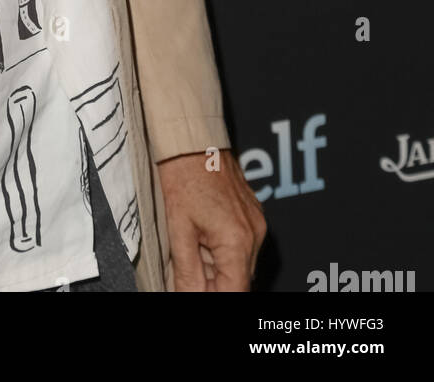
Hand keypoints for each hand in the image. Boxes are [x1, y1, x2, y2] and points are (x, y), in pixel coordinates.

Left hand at [156, 149, 266, 291]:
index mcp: (238, 241)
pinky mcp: (254, 214)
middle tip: (188, 272)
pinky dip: (225, 249)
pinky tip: (204, 234)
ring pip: (241, 264)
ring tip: (194, 244)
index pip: (235, 292)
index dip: (215, 297)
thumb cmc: (183, 175)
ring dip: (219, 266)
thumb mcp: (177, 229)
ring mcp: (257, 223)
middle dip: (215, 283)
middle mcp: (255, 234)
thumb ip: (187, 272)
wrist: (193, 139)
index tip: (196, 293)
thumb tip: (188, 297)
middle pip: (240, 280)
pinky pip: (243, 245)